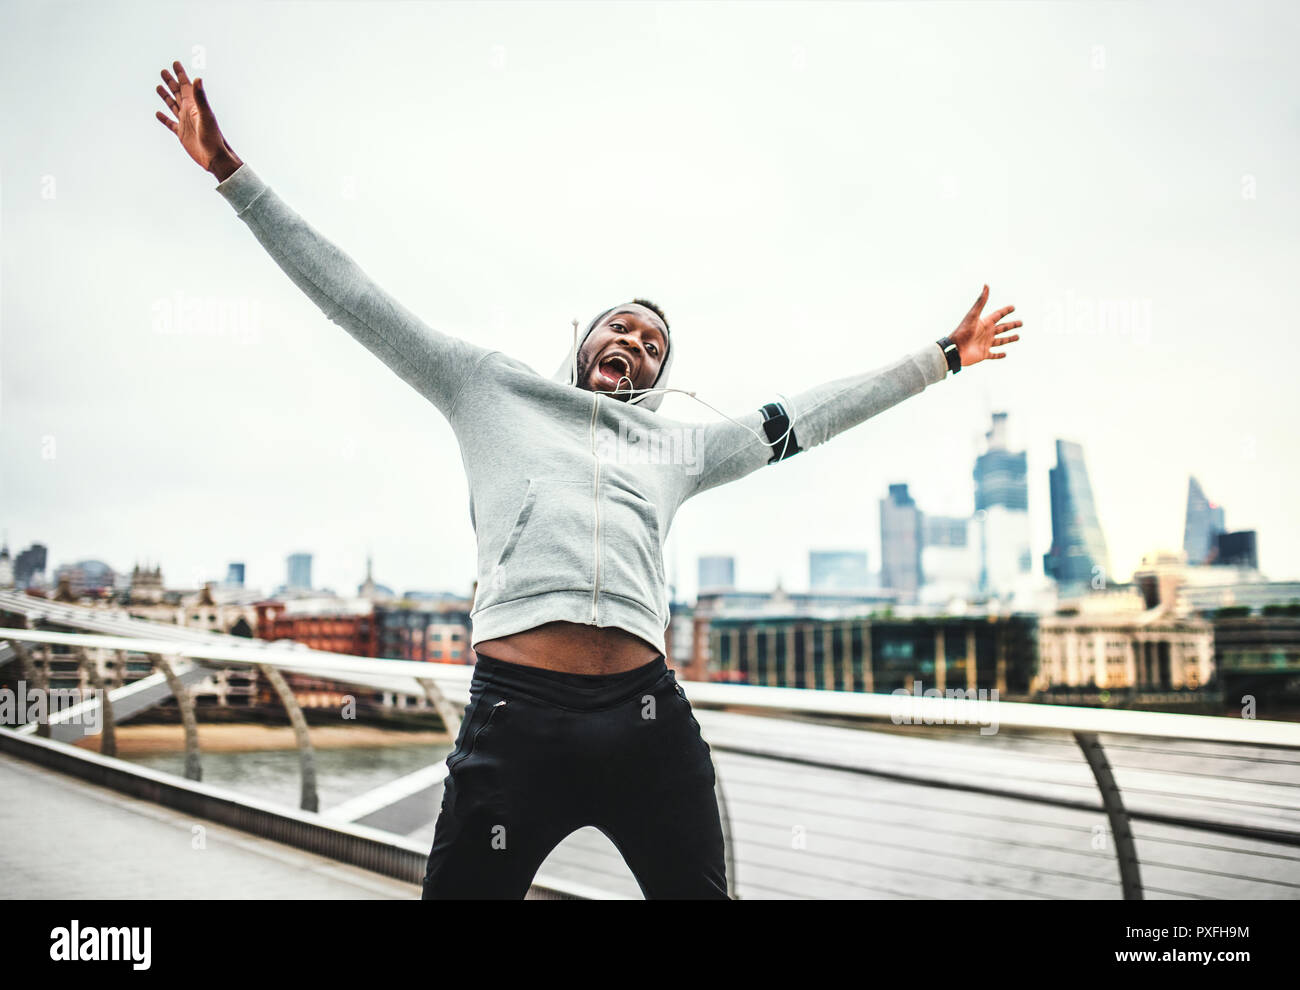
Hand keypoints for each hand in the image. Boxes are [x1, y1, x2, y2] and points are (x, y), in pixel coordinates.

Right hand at [154, 60, 241, 180]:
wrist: (214, 157)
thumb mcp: (205, 115)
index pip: (186, 86)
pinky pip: (170, 123)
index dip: (180, 74)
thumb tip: (198, 78)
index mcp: (194, 105)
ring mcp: (185, 122)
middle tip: (163, 71)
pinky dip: (164, 118)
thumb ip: (200, 97)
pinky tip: (158, 113)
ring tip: (158, 87)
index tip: (175, 63)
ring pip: (172, 106)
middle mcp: (189, 112)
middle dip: (171, 82)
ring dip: (166, 96)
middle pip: (177, 93)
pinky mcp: (181, 134)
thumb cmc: (213, 137)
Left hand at [948, 284, 1021, 367]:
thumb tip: (986, 285)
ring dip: (1009, 339)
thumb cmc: (963, 332)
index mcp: (984, 323)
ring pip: (1000, 341)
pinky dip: (999, 355)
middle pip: (1002, 328)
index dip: (1005, 311)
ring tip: (1018, 337)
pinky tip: (1005, 354)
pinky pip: (993, 355)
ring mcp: (985, 343)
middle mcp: (986, 333)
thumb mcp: (973, 315)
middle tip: (1021, 323)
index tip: (1013, 307)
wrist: (955, 349)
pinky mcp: (983, 354)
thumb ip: (981, 301)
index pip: (998, 315)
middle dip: (1012, 325)